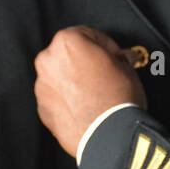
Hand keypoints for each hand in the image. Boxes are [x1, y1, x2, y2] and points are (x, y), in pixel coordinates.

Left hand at [35, 26, 146, 157]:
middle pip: (68, 55)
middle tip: (106, 71)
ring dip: (75, 80)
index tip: (114, 54)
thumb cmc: (117, 98)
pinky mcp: (43, 109)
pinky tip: (87, 106)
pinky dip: (68, 99)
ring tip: (98, 93)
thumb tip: (121, 59)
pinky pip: (57, 97)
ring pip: (60, 77)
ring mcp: (43, 86)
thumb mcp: (126, 67)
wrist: (108, 134)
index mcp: (67, 43)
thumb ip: (118, 57)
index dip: (105, 44)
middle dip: (86, 61)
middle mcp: (48, 61)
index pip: (87, 34)